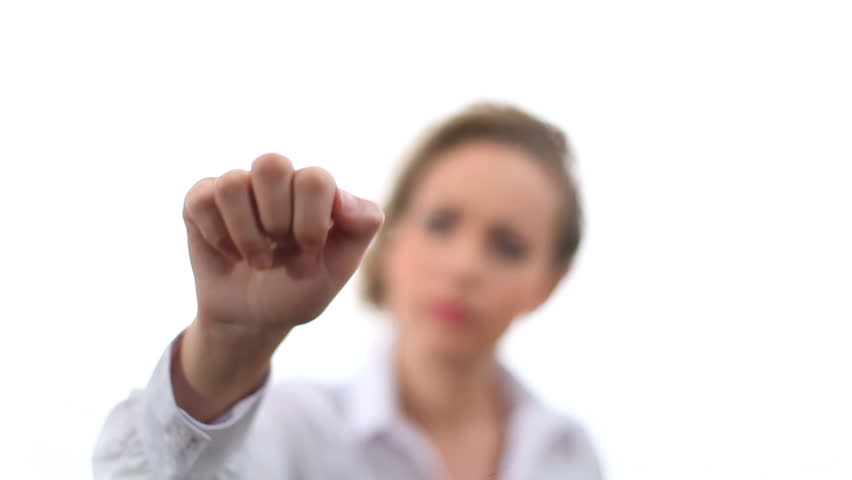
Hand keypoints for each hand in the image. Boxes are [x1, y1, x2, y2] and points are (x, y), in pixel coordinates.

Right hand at [182, 153, 383, 333]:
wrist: (255, 319)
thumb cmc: (300, 288)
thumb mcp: (339, 267)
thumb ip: (361, 227)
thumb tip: (342, 199)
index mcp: (314, 189)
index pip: (314, 178)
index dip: (310, 221)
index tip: (310, 251)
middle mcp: (276, 180)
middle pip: (271, 163)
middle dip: (276, 220)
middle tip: (280, 250)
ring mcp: (238, 187)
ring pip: (232, 183)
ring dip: (246, 234)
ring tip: (257, 260)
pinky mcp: (201, 201)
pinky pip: (202, 200)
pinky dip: (218, 237)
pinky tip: (231, 254)